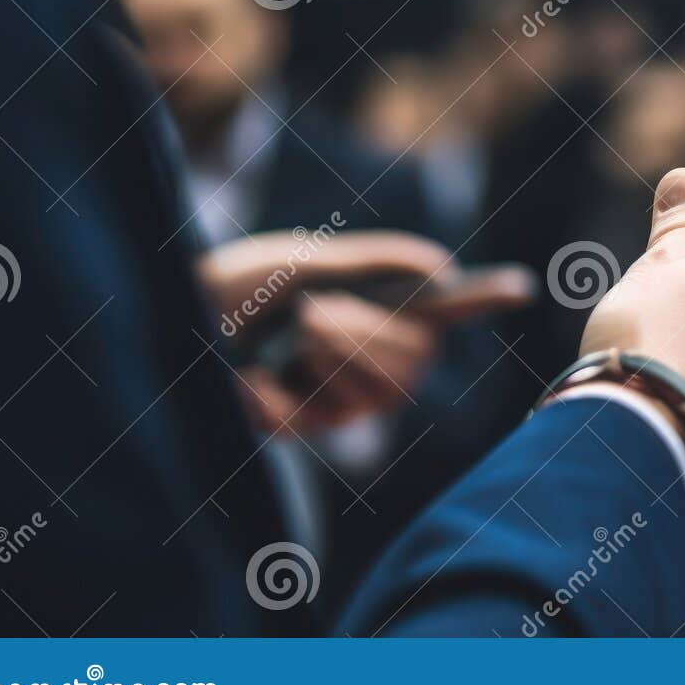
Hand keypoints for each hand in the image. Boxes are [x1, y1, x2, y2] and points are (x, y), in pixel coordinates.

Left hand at [199, 231, 536, 431]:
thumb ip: (374, 262)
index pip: (438, 310)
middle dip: (373, 332)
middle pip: (420, 356)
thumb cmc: (228, 288)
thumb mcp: (302, 260)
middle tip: (314, 312)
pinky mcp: (309, 425)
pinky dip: (294, 387)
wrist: (163, 326)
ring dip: (339, 352)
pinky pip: (334, 410)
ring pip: (388, 385)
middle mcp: (362, 355)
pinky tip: (258, 377)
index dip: (481, 299)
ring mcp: (340, 393)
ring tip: (293, 333)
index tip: (522, 284)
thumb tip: (443, 263)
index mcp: (367, 306)